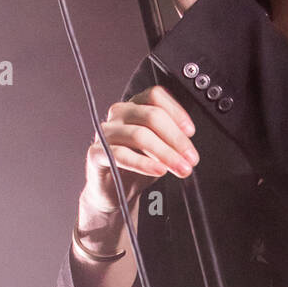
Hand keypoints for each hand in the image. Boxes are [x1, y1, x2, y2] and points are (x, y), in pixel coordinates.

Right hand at [84, 85, 198, 212]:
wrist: (114, 190)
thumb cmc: (138, 165)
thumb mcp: (160, 148)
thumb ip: (172, 139)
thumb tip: (190, 143)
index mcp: (135, 106)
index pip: (155, 96)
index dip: (176, 112)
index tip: (190, 132)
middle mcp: (119, 114)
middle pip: (151, 116)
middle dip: (176, 139)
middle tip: (191, 158)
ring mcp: (106, 132)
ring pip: (139, 135)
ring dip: (166, 153)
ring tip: (181, 168)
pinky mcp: (96, 153)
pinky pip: (121, 155)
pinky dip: (144, 163)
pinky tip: (159, 170)